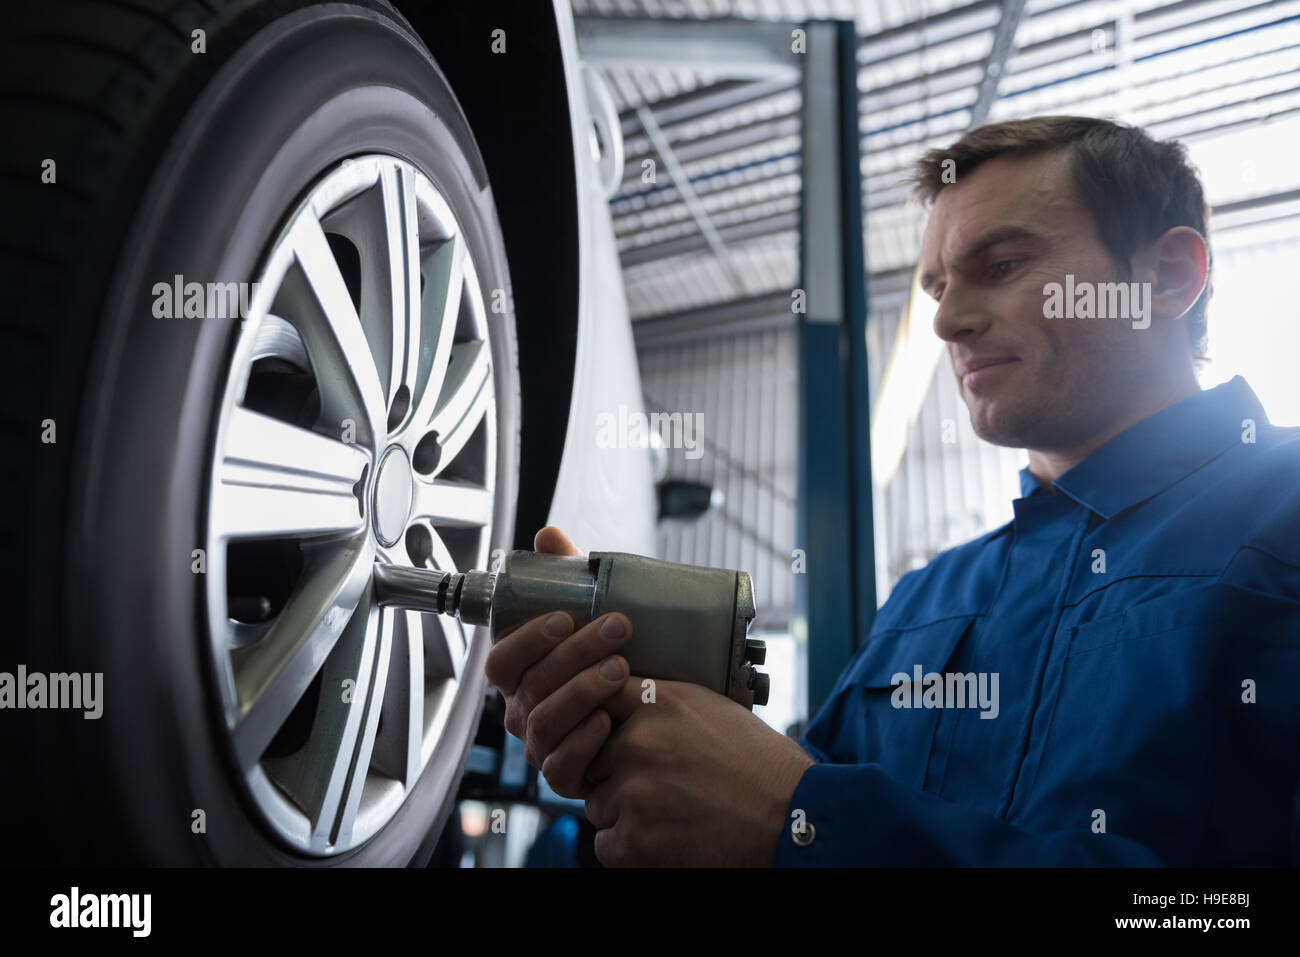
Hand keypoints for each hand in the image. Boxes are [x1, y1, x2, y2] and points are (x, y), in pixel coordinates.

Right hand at [482, 526, 632, 798]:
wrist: (655, 715)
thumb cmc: (611, 658)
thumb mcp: (591, 614)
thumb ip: (566, 577)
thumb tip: (549, 536)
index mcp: (521, 673)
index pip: (501, 659)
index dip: (527, 638)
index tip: (565, 616)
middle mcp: (523, 711)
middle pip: (531, 685)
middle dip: (574, 653)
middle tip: (616, 629)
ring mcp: (542, 745)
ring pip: (546, 722)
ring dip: (584, 691)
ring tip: (622, 668)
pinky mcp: (566, 776)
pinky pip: (564, 766)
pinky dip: (586, 742)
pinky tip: (611, 721)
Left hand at [583, 679, 814, 866]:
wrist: (792, 818)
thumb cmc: (761, 766)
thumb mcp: (711, 709)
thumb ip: (660, 704)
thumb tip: (620, 708)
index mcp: (657, 702)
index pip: (597, 701)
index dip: (606, 724)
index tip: (614, 734)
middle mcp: (639, 741)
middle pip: (594, 759)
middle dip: (619, 774)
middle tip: (664, 785)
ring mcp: (634, 791)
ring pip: (599, 804)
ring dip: (625, 812)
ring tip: (674, 811)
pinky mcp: (635, 839)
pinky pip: (605, 843)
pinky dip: (630, 847)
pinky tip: (668, 837)